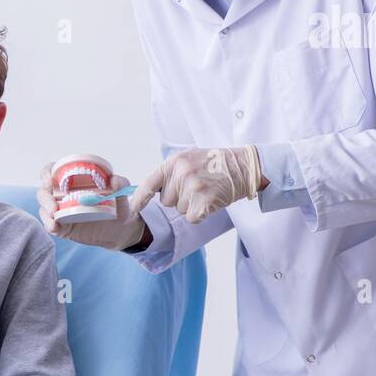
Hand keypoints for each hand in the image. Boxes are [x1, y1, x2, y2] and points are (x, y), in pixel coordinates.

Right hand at [37, 161, 146, 250]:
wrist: (120, 231)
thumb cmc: (118, 207)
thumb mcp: (122, 194)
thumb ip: (121, 184)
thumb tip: (113, 180)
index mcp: (72, 180)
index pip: (53, 171)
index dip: (47, 173)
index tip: (50, 178)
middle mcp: (62, 194)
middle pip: (44, 191)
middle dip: (45, 197)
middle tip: (54, 205)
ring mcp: (60, 211)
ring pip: (44, 208)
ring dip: (46, 210)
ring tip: (55, 216)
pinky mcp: (62, 227)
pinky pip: (50, 224)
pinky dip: (49, 224)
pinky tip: (55, 226)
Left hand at [128, 145, 263, 223]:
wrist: (244, 166)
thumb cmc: (215, 163)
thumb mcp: (189, 158)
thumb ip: (171, 172)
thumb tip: (151, 190)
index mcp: (174, 161)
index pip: (150, 183)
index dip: (139, 198)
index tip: (132, 210)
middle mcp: (181, 173)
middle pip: (167, 201)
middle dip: (179, 198)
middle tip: (197, 186)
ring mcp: (193, 186)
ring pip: (180, 210)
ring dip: (191, 206)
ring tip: (206, 191)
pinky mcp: (204, 201)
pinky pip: (192, 218)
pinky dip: (200, 214)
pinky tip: (210, 201)